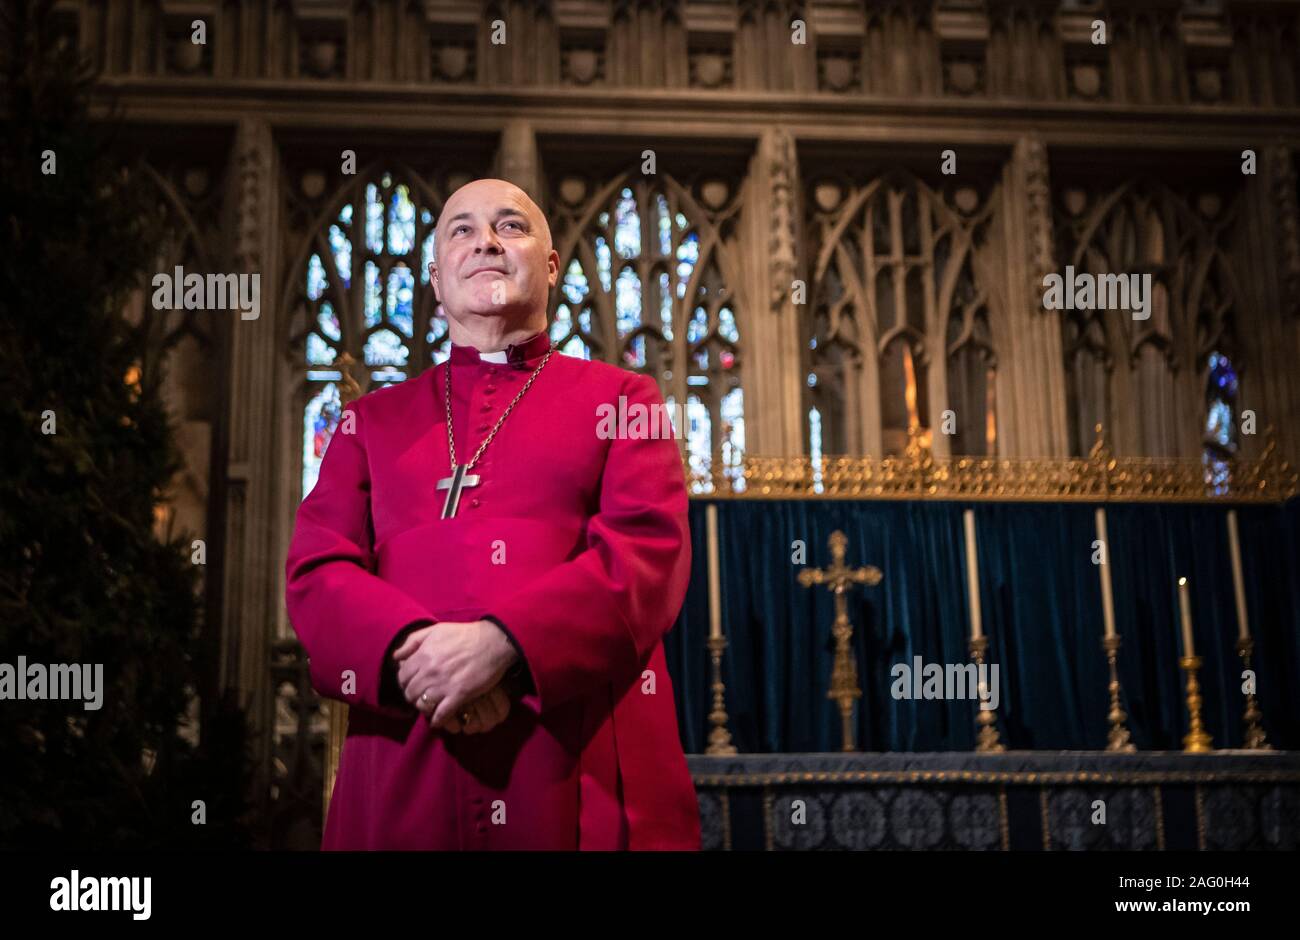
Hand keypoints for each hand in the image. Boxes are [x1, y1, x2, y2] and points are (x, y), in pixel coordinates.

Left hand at [392, 619, 517, 730]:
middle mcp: (430, 671)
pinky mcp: (459, 695)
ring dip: (423, 707)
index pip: (402, 676)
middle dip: (412, 696)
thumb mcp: (436, 630)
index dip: (404, 682)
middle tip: (419, 696)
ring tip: (428, 706)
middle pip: (410, 693)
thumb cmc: (464, 634)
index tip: (410, 683)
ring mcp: (444, 685)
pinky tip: (438, 720)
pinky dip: (437, 720)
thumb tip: (396, 657)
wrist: (493, 642)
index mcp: (423, 655)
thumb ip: (413, 641)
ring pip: (422, 705)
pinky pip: (441, 714)